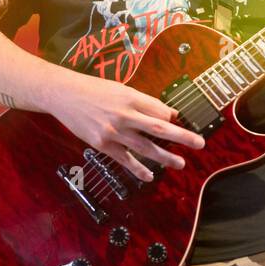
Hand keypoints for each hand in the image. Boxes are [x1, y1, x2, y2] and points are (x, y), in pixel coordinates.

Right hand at [46, 74, 205, 181]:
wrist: (64, 95)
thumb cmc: (95, 90)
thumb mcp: (121, 89)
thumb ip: (144, 102)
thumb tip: (168, 114)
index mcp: (132, 98)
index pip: (160, 111)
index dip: (173, 118)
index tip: (181, 123)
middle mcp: (125, 115)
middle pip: (159, 128)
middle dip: (182, 137)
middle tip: (200, 143)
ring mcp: (113, 132)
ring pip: (145, 147)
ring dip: (165, 157)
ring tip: (181, 163)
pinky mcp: (103, 145)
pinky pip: (124, 159)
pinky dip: (138, 169)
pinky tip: (150, 176)